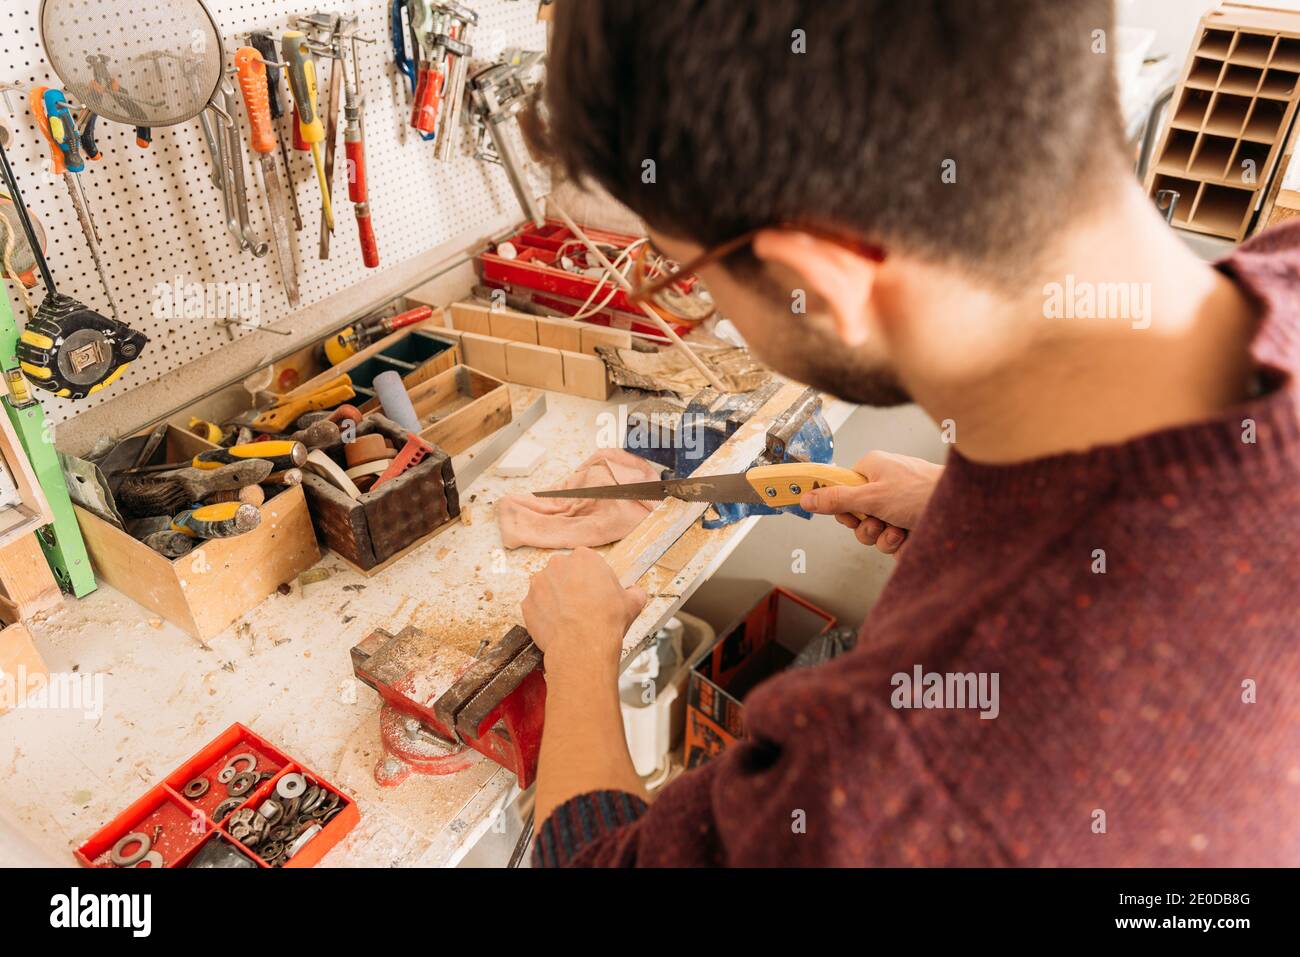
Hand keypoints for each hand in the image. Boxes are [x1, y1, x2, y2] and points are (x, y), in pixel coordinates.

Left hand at [522, 547, 646, 673]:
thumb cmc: (606, 621)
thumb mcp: (632, 603)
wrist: (583, 645)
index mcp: (584, 558)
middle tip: (583, 606)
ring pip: (547, 588)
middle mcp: (558, 565)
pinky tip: (557, 627)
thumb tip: (634, 592)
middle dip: (571, 586)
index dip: (591, 578)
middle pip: (564, 572)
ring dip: (555, 599)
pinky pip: (536, 606)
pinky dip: (544, 615)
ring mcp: (538, 583)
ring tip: (569, 619)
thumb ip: (633, 592)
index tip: (596, 591)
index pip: (586, 561)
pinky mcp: (527, 603)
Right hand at [799, 451, 941, 555]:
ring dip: (884, 537)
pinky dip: (900, 545)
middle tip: (878, 522)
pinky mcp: (910, 525)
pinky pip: (892, 543)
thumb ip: (836, 499)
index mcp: (872, 469)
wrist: (963, 508)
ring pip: (874, 532)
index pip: (841, 490)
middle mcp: (884, 486)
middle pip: (856, 516)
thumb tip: (806, 497)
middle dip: (866, 527)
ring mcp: (898, 507)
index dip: (843, 508)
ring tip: (900, 530)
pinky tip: (912, 537)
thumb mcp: (871, 496)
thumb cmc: (923, 491)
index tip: (850, 515)